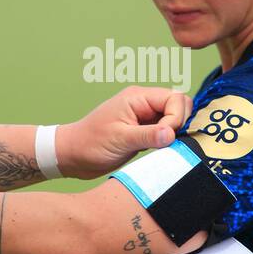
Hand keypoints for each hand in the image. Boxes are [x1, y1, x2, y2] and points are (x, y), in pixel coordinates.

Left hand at [56, 86, 192, 179]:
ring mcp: (145, 117)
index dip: (176, 118)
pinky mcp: (144, 131)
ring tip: (162, 147)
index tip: (166, 137)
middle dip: (179, 123)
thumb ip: (148, 135)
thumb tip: (172, 133)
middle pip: (179, 105)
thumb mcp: (120, 140)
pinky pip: (166, 131)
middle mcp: (144, 104)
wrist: (73, 155)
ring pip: (174, 118)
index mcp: (138, 98)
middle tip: (166, 142)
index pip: (175, 98)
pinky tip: (158, 151)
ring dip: (174, 133)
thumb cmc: (91, 144)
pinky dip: (168, 140)